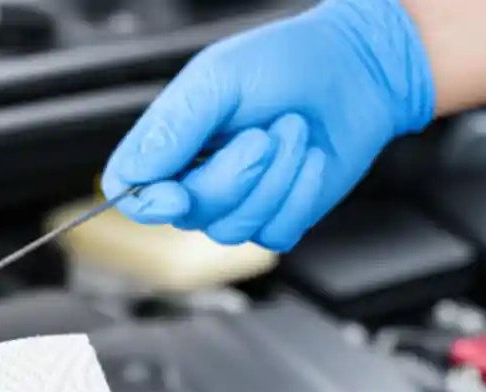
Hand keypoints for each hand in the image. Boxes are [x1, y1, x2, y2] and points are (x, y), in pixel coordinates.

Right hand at [101, 0, 435, 250]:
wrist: (356, 69)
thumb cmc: (284, 62)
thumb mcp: (219, 78)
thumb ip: (174, 125)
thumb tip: (135, 174)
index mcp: (169, 142)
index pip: (129, 190)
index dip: (145, 203)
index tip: (177, 194)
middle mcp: (195, 179)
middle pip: (188, 214)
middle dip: (234, 174)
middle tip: (264, 133)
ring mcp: (237, 203)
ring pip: (233, 228)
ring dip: (274, 179)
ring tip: (293, 132)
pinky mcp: (278, 219)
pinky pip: (274, 234)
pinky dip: (298, 194)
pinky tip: (310, 158)